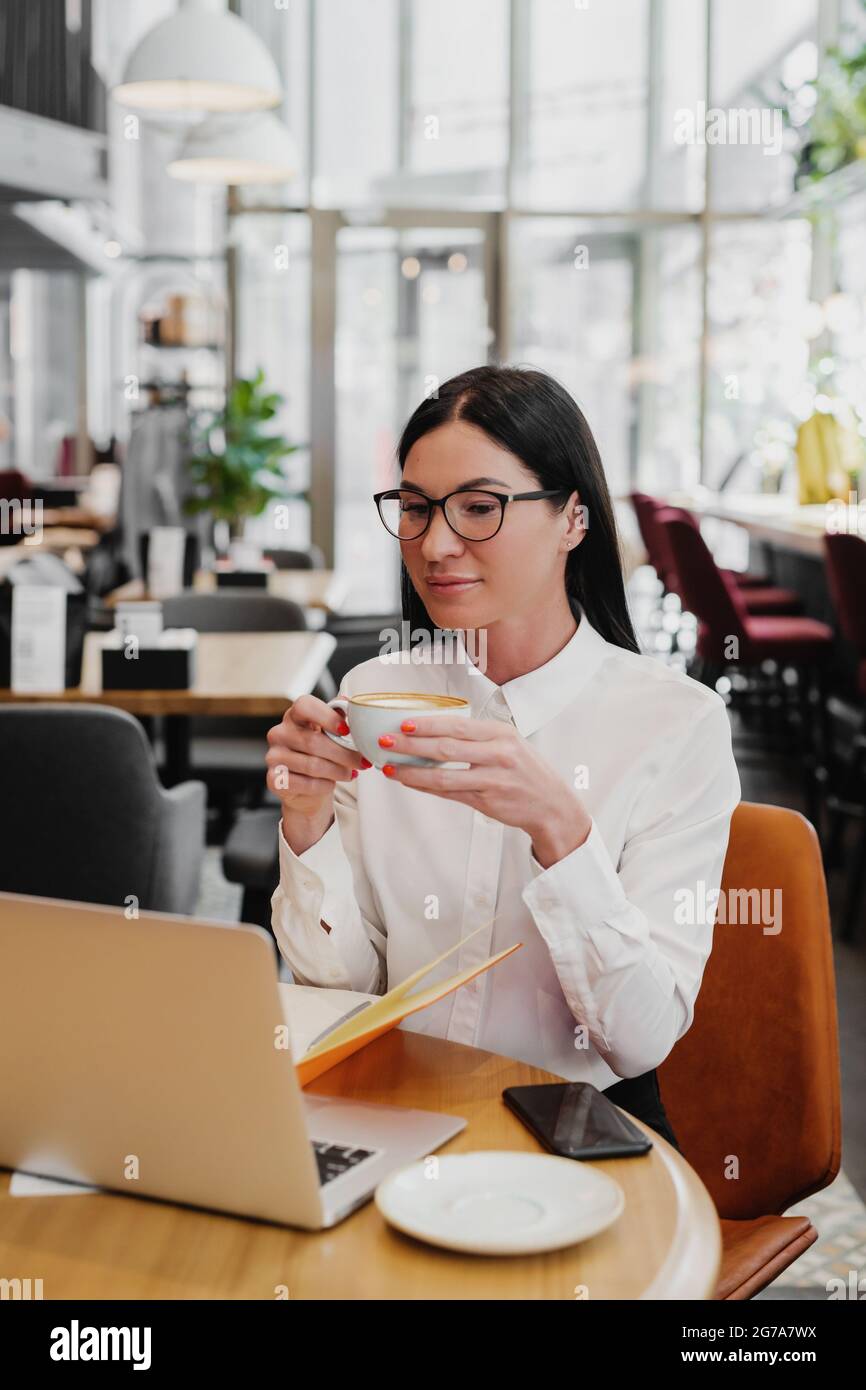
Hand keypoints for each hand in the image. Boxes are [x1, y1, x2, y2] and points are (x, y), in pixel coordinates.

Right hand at [266, 695, 369, 845]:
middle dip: (343, 754)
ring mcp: (274, 757)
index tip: (346, 730)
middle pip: (313, 741)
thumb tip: (350, 704)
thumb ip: (338, 717)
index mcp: (294, 716)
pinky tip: (331, 783)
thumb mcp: (330, 733)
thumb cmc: (320, 756)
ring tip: (350, 773)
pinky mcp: (274, 780)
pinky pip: (306, 783)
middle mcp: (279, 734)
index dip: (327, 717)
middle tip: (361, 761)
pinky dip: (324, 785)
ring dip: (337, 771)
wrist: (306, 789)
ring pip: (312, 765)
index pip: (304, 706)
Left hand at [375, 715, 591, 867]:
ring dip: (412, 771)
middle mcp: (498, 755)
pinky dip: (426, 787)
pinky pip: (449, 794)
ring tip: (390, 767)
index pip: (458, 725)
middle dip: (411, 745)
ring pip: (444, 776)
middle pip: (446, 748)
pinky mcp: (486, 802)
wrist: (552, 805)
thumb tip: (435, 729)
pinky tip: (409, 781)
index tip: (403, 723)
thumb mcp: (510, 743)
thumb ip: (478, 736)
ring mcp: (492, 780)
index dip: (428, 724)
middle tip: (385, 741)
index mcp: (501, 734)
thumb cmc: (526, 770)